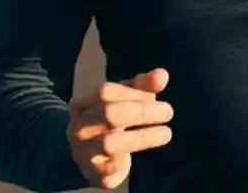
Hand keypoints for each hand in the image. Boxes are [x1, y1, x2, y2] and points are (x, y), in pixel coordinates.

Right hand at [67, 67, 174, 188]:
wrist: (89, 157)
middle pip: (109, 115)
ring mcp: (82, 151)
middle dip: (142, 112)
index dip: (133, 92)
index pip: (105, 91)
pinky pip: (113, 166)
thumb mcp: (125, 100)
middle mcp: (78, 127)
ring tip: (167, 133)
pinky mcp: (93, 172)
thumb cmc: (111, 120)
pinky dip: (131, 158)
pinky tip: (147, 151)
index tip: (155, 95)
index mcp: (81, 103)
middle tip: (169, 111)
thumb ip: (143, 86)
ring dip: (144, 136)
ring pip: (111, 143)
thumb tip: (162, 75)